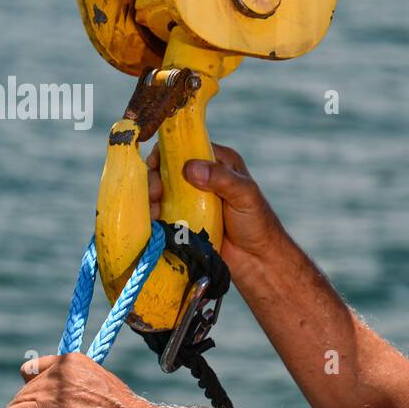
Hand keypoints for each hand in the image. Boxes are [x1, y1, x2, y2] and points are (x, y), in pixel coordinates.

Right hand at [147, 142, 283, 277]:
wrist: (255, 260)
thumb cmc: (257, 224)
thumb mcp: (245, 195)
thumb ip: (221, 178)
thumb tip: (189, 168)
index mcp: (218, 162)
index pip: (186, 146)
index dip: (167, 152)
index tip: (155, 165)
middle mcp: (202, 177)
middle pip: (166, 168)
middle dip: (155, 178)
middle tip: (156, 194)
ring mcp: (190, 199)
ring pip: (160, 189)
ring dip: (151, 197)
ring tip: (155, 210)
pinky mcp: (183, 218)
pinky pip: (161, 210)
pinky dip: (154, 214)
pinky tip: (155, 221)